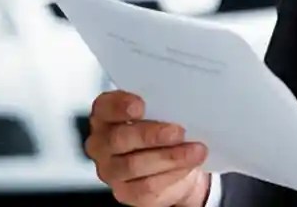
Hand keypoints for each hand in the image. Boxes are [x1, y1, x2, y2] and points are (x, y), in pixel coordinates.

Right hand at [85, 90, 211, 206]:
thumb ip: (163, 106)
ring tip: (195, 151)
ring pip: (134, 165)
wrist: (175, 163)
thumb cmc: (164, 128)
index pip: (106, 107)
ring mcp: (110, 170)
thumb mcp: (163, 111)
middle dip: (151, 135)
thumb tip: (181, 105)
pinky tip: (188, 166)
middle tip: (178, 132)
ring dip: (169, 157)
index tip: (141, 106)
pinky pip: (146, 187)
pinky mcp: (125, 192)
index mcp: (106, 115)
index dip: (121, 106)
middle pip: (119, 139)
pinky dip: (171, 175)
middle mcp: (102, 143)